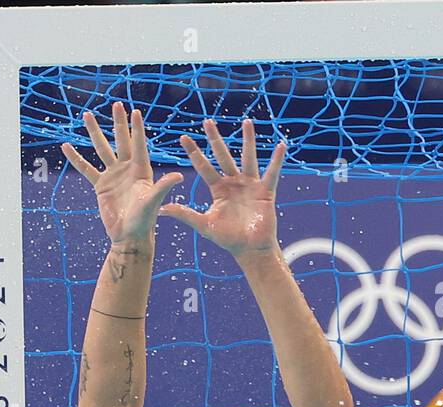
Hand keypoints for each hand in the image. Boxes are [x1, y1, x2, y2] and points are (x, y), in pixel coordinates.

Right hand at [61, 102, 183, 245]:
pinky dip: (76, 158)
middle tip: (116, 105)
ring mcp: (113, 175)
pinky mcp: (101, 185)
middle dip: (118, 123)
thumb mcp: (153, 202)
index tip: (135, 111)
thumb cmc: (144, 220)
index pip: (139, 144)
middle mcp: (127, 169)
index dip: (137, 129)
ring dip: (95, 132)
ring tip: (87, 115)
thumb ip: (163, 187)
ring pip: (102, 149)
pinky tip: (67, 146)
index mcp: (141, 170)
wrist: (128, 235)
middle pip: (121, 140)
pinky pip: (86, 168)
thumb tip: (179, 176)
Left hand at [160, 118, 286, 261]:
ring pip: (248, 157)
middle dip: (215, 139)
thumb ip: (185, 214)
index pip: (204, 167)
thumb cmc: (228, 238)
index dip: (194, 152)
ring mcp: (250, 185)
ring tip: (247, 122)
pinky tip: (281, 146)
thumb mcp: (203, 225)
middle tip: (207, 121)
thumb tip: (161, 209)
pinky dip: (276, 160)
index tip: (183, 137)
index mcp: (218, 189)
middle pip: (223, 155)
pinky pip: (272, 173)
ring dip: (248, 140)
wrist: (249, 249)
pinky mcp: (265, 191)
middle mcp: (233, 182)